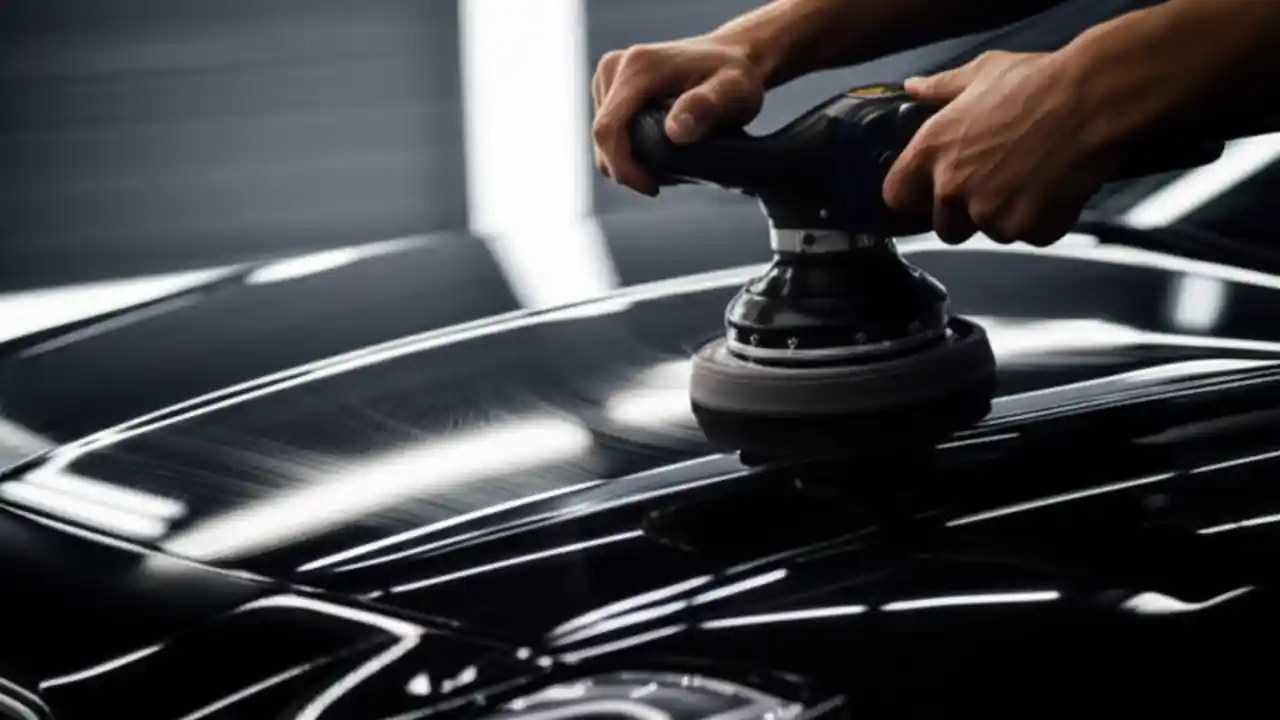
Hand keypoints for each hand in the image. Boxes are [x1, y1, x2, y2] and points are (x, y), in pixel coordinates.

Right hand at [592, 36, 765, 194]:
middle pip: (602, 134)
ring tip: (666, 165)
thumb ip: (706, 107)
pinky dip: (626, 148)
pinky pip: (608, 128)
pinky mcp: (610, 84)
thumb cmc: (735, 75)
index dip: (623, 168)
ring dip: (627, 159)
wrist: (730, 54)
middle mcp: (615, 66)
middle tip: (665, 180)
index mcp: (638, 68)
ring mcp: (609, 74)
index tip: (652, 188)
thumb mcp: (732, 91)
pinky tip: (655, 152)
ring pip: (603, 135)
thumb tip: (675, 131)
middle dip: (627, 168)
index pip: (609, 129)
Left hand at [882, 50, 1114, 245]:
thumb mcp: (981, 73)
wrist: (1093, 99)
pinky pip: (1031, 234)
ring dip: (1010, 214)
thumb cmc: (1038, 82)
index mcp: (931, 151)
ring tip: (1034, 175)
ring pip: (992, 231)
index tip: (932, 192)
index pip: (896, 197)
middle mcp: (952, 188)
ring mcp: (989, 212)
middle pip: (946, 227)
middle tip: (999, 181)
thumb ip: (940, 87)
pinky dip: (1045, 219)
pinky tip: (1057, 186)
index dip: (915, 197)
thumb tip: (913, 87)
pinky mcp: (1026, 227)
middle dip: (969, 213)